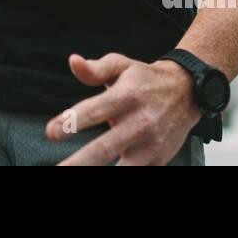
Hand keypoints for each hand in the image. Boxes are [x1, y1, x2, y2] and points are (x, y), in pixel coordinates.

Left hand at [46, 52, 202, 165]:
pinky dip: (121, 175)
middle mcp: (139, 122)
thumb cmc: (145, 79)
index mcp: (126, 96)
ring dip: (97, 172)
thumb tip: (73, 62)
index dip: (72, 122)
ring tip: (73, 174)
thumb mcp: (121, 65)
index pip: (95, 110)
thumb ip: (95, 68)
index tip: (51, 132)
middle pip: (105, 148)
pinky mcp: (157, 160)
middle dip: (79, 162)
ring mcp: (150, 145)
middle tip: (59, 170)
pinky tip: (99, 174)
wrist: (187, 93)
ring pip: (123, 169)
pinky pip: (136, 173)